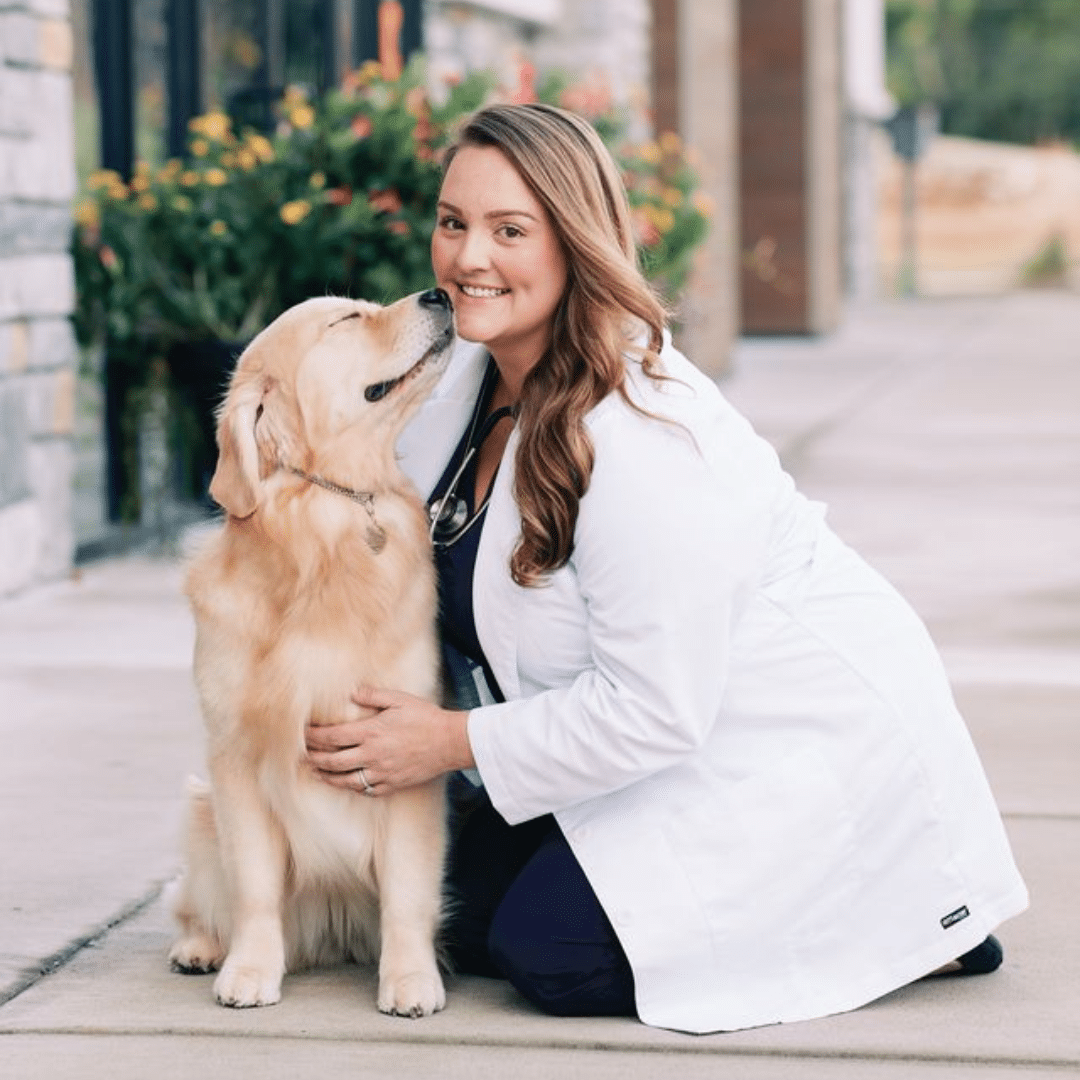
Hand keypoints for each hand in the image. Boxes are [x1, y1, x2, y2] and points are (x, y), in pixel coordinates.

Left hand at [305, 686, 473, 796]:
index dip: (314, 736)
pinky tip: (345, 783)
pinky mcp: (392, 784)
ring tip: (315, 772)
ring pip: (345, 780)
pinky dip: (351, 787)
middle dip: (314, 757)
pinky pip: (366, 790)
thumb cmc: (426, 718)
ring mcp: (381, 772)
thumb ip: (374, 695)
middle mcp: (372, 755)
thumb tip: (353, 693)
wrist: (450, 742)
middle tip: (301, 755)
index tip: (303, 734)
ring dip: (327, 776)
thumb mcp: (400, 699)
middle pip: (333, 761)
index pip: (332, 737)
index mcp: (371, 732)